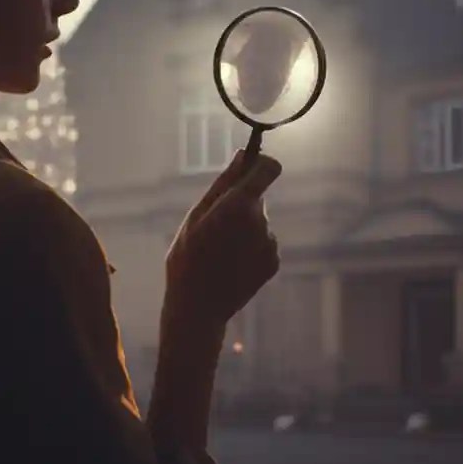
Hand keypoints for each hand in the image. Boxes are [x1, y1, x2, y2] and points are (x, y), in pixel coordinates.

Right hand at [163, 149, 282, 332]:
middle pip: (257, 198)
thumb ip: (223, 183)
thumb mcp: (196, 216)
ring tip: (219, 251)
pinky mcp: (274, 262)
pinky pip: (263, 243)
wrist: (198, 308)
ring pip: (258, 222)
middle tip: (214, 227)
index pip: (270, 168)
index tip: (248, 170)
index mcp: (240, 205)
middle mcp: (261, 222)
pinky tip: (230, 264)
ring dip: (243, 228)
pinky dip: (250, 248)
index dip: (260, 165)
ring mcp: (270, 244)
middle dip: (241, 204)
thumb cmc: (188, 258)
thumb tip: (242, 155)